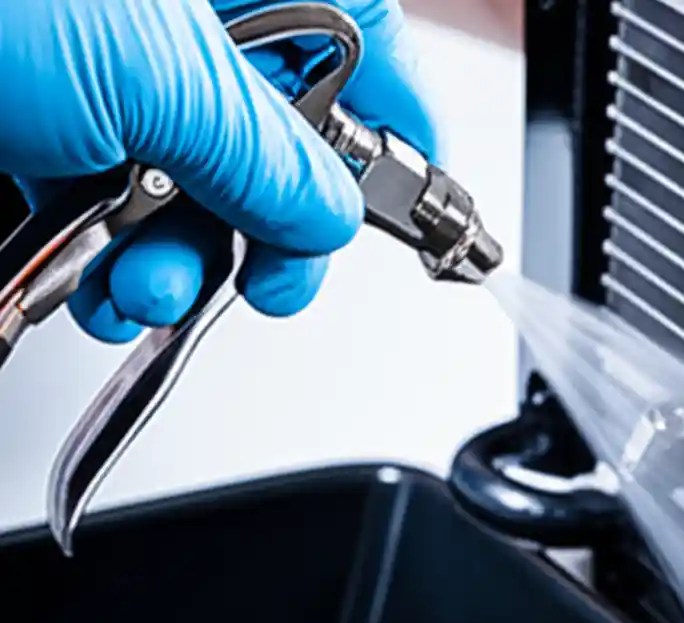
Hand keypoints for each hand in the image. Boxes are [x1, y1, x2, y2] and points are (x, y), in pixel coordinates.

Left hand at [0, 0, 436, 342]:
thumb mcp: (156, 73)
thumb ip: (266, 157)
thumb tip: (325, 219)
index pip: (362, 41)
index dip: (393, 129)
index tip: (398, 211)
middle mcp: (173, 16)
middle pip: (272, 133)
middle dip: (261, 227)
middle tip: (260, 277)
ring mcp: (98, 62)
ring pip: (180, 180)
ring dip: (170, 259)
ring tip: (135, 286)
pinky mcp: (31, 110)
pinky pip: (95, 196)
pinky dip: (92, 255)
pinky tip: (80, 278)